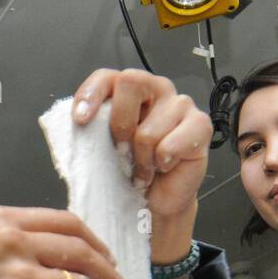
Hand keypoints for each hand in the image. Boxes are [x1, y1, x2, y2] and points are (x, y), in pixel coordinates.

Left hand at [70, 69, 211, 220]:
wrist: (157, 201)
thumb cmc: (130, 172)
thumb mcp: (101, 150)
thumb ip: (92, 130)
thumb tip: (77, 122)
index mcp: (129, 90)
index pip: (107, 77)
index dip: (91, 94)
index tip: (81, 120)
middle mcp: (156, 89)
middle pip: (130, 82)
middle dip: (119, 124)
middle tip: (121, 152)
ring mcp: (180, 104)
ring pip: (147, 130)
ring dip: (141, 160)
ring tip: (145, 168)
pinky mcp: (200, 125)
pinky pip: (170, 146)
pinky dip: (161, 165)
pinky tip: (164, 167)